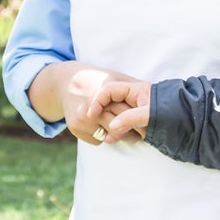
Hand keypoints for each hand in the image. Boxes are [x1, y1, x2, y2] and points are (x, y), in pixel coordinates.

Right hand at [28, 62, 143, 144]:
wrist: (66, 82)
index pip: (125, 114)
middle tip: (145, 135)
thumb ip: (132, 87)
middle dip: (134, 132)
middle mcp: (91, 107)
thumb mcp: (115, 77)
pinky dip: (104, 137)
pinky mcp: (75, 128)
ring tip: (129, 132)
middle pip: (118, 128)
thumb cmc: (96, 79)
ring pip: (109, 138)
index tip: (147, 127)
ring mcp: (82, 119)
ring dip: (121, 137)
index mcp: (103, 92)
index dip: (139, 122)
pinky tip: (103, 127)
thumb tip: (154, 98)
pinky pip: (99, 141)